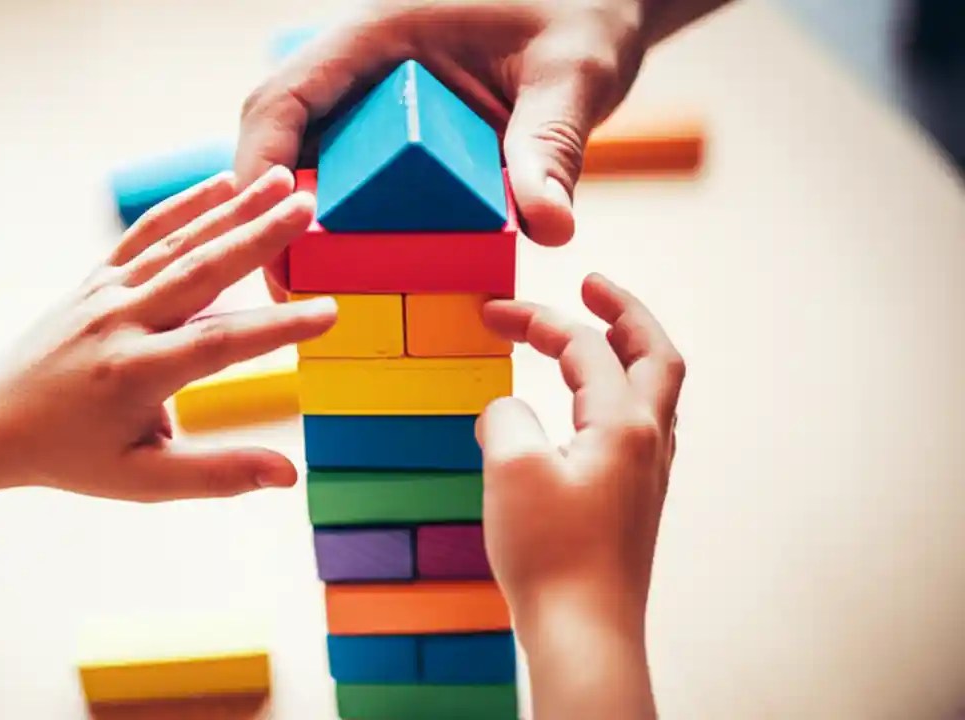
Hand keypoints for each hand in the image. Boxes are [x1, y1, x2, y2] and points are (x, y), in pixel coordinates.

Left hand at [0, 166, 335, 499]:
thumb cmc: (72, 454)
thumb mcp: (142, 480)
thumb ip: (217, 474)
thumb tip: (289, 474)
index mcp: (136, 375)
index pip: (219, 345)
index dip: (276, 327)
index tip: (329, 311)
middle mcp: (121, 323)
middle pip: (201, 272)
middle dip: (258, 236)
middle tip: (310, 205)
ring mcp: (106, 293)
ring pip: (177, 243)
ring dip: (231, 208)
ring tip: (281, 180)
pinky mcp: (97, 278)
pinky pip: (144, 234)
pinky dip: (182, 206)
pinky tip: (221, 182)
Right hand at [239, 0, 650, 293]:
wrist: (595, 14)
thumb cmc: (576, 17)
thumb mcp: (569, 74)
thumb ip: (553, 145)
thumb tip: (549, 227)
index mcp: (378, 38)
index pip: (284, 98)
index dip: (261, 166)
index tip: (266, 231)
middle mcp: (361, 75)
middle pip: (283, 146)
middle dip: (272, 216)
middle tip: (288, 287)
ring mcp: (377, 112)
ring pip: (313, 174)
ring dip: (307, 233)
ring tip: (315, 296)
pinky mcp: (401, 147)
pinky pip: (359, 193)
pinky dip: (353, 238)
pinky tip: (367, 282)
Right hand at [477, 273, 682, 620]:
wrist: (584, 634)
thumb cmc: (552, 555)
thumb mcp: (511, 468)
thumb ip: (506, 418)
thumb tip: (507, 412)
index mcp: (623, 425)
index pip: (586, 347)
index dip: (538, 319)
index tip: (494, 312)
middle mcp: (647, 444)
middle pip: (656, 355)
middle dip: (625, 312)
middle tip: (592, 286)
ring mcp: (646, 476)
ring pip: (654, 393)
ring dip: (628, 353)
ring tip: (596, 336)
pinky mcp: (632, 504)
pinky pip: (638, 428)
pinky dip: (617, 397)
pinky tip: (587, 413)